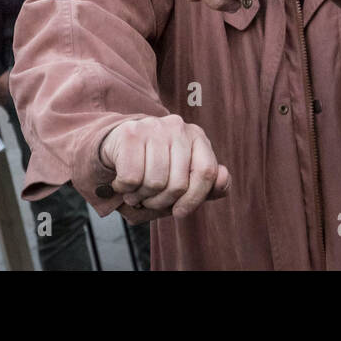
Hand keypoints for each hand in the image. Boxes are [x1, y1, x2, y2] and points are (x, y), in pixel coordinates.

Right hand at [99, 115, 229, 216]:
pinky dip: (125, 189)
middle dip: (161, 202)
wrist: (117, 146)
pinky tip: (122, 183)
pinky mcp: (130, 133)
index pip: (206, 172)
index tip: (178, 213)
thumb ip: (209, 183)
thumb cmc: (155, 166)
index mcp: (196, 136)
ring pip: (154, 182)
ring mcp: (154, 127)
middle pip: (178, 183)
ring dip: (141, 197)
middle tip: (149, 201)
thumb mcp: (184, 175)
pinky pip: (132, 178)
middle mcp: (178, 127)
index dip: (194, 199)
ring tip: (136, 192)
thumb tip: (223, 177)